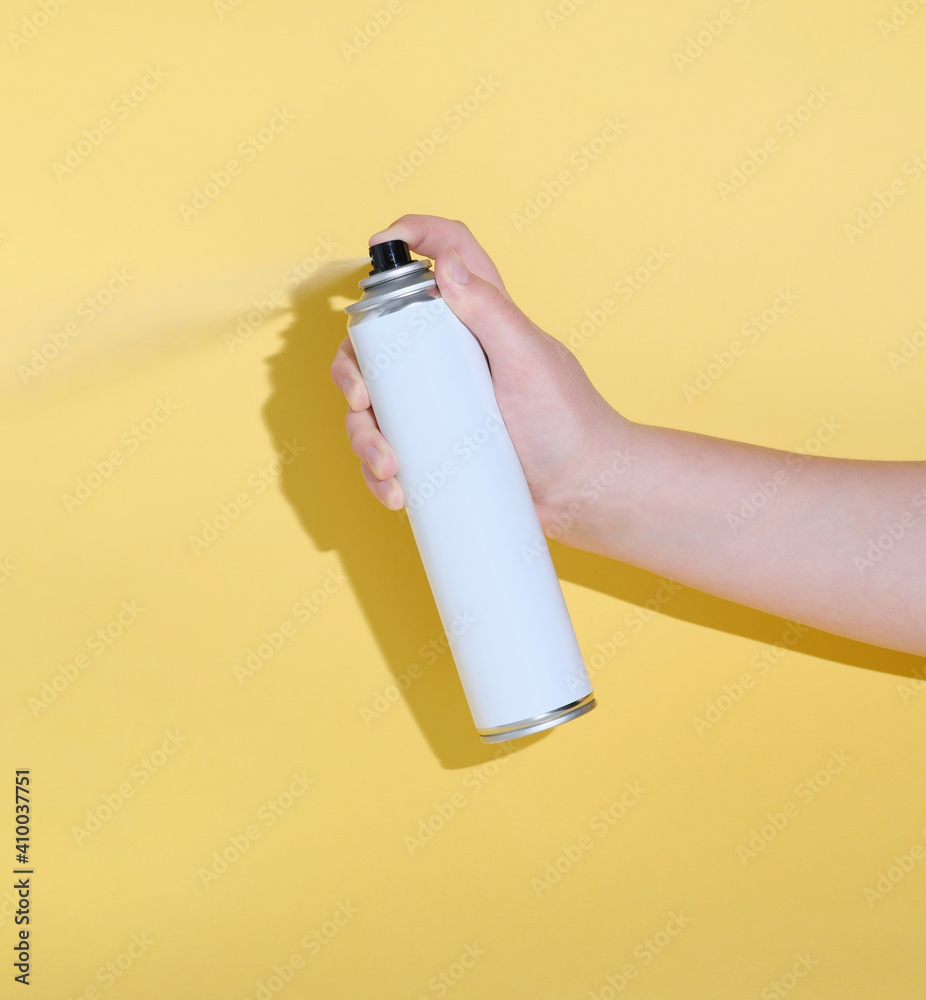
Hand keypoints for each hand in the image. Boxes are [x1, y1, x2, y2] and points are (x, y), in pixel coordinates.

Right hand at [330, 215, 631, 534]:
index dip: (413, 235)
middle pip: (381, 339)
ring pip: (375, 403)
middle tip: (361, 399)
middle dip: (353, 369)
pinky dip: (379, 472)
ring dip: (364, 436)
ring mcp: (441, 402)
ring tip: (388, 467)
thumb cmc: (569, 423)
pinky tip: (395, 491)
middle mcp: (453, 355)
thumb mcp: (529, 361)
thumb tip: (445, 265)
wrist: (582, 493)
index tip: (378, 243)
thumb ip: (492, 311)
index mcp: (481, 319)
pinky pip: (390, 450)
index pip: (448, 254)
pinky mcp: (436, 446)